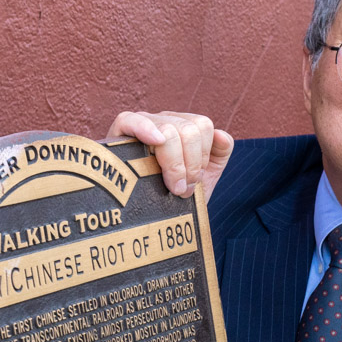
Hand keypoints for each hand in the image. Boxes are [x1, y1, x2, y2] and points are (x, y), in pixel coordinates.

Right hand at [106, 110, 233, 197]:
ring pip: (168, 131)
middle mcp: (162, 121)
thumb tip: (221, 135)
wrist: (148, 221)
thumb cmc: (172, 196)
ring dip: (174, 164)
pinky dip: (145, 129)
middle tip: (183, 190)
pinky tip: (155, 141)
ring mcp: (140, 124)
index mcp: (182, 126)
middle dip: (190, 165)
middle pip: (188, 129)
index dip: (202, 156)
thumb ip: (220, 154)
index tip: (193, 181)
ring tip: (171, 187)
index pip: (202, 125)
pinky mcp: (119, 133)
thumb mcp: (204, 177)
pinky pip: (131, 120)